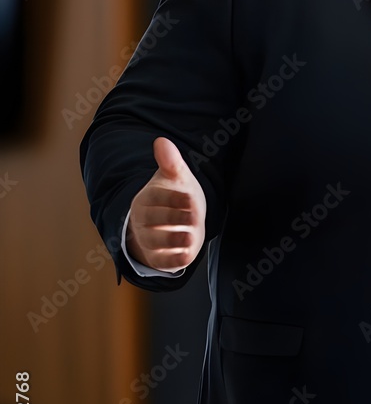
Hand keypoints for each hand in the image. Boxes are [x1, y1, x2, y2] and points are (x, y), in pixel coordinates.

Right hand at [126, 137, 206, 271]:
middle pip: (154, 220)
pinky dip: (173, 261)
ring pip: (155, 242)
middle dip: (173, 218)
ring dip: (172, 241)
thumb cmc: (175, 196)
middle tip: (193, 216)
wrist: (175, 223)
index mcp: (146, 198)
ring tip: (189, 238)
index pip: (155, 198)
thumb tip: (161, 141)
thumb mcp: (176, 177)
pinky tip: (186, 257)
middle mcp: (143, 221)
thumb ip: (170, 162)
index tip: (190, 198)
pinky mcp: (158, 257)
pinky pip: (162, 261)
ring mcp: (149, 240)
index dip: (172, 198)